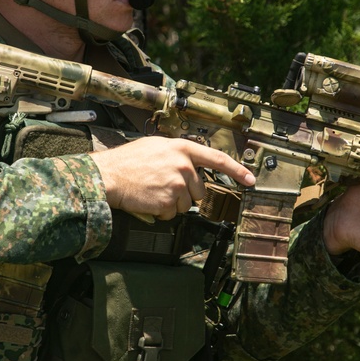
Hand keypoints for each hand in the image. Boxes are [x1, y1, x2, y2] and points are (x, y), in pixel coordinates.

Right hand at [91, 137, 255, 219]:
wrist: (108, 176)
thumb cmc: (128, 161)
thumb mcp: (157, 146)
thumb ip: (178, 153)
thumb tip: (192, 164)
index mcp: (182, 148)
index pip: (218, 159)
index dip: (237, 170)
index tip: (251, 179)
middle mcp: (183, 165)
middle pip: (199, 189)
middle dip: (184, 192)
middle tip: (162, 185)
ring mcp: (177, 183)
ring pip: (186, 204)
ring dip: (171, 203)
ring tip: (153, 191)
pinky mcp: (169, 201)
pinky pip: (173, 213)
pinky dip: (162, 212)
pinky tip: (149, 200)